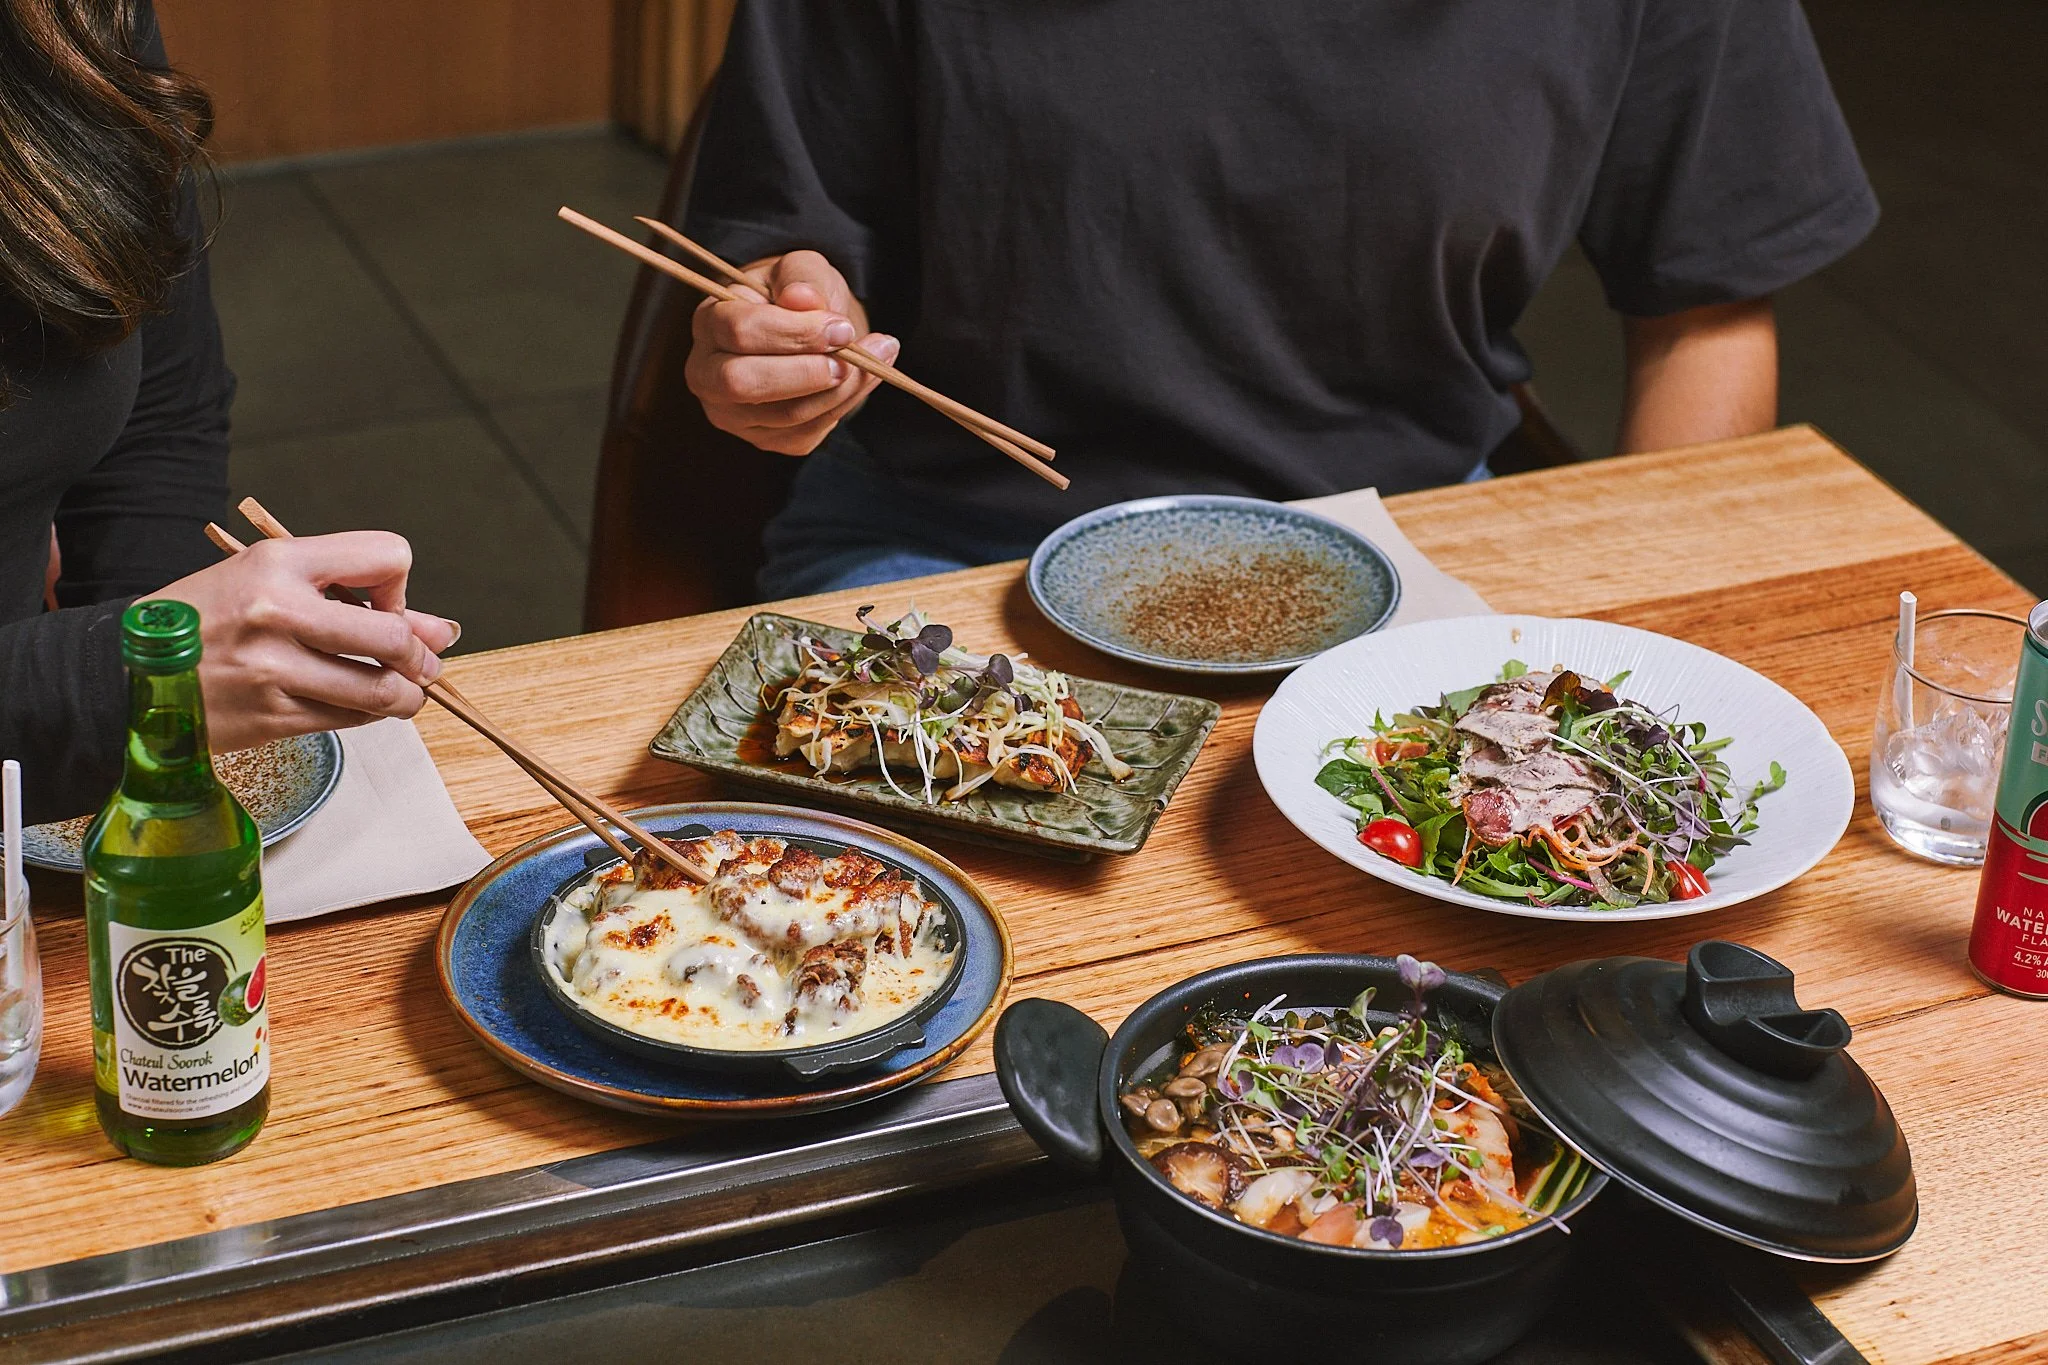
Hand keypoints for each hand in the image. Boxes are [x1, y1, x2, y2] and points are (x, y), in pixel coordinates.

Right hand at [155, 531, 459, 752]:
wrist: (125, 671)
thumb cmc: (206, 619)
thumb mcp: (270, 580)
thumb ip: (355, 597)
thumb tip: (443, 630)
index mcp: (278, 562)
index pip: (388, 557)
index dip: (401, 585)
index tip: (385, 603)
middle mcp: (278, 613)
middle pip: (393, 637)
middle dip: (421, 656)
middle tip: (421, 663)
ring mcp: (273, 670)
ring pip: (380, 690)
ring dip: (407, 696)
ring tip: (402, 690)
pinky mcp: (270, 717)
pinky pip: (350, 720)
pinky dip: (369, 715)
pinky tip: (359, 704)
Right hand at [685, 250, 898, 454]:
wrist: (802, 330)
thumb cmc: (794, 295)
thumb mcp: (800, 269)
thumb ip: (803, 278)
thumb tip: (803, 299)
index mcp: (708, 322)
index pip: (739, 331)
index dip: (794, 332)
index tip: (841, 328)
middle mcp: (707, 374)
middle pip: (744, 383)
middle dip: (806, 372)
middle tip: (850, 356)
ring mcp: (733, 414)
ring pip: (785, 414)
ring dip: (839, 389)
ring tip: (877, 357)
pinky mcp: (766, 439)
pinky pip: (808, 431)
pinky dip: (844, 405)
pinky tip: (865, 378)